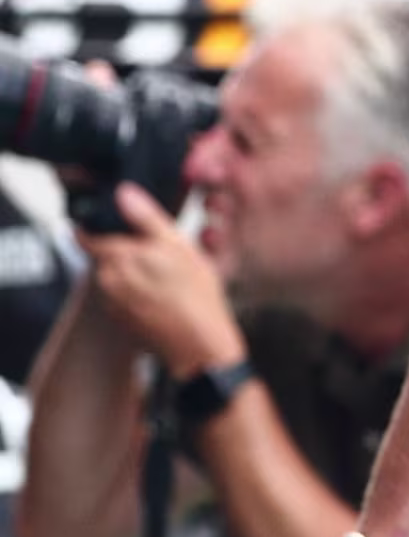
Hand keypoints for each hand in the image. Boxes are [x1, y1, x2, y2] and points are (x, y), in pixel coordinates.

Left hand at [79, 184, 245, 375]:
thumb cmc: (193, 294)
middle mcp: (106, 279)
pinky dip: (137, 292)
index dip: (96, 225)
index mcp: (115, 256)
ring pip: (114, 275)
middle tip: (158, 253)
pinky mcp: (120, 319)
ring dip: (132, 271)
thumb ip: (146, 217)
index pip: (84, 234)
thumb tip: (123, 192)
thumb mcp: (178, 245)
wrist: (197, 344)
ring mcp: (111, 302)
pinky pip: (122, 296)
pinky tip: (163, 296)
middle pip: (103, 254)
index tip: (114, 223)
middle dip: (124, 250)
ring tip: (166, 276)